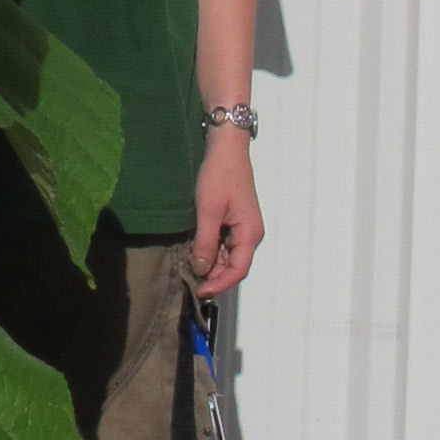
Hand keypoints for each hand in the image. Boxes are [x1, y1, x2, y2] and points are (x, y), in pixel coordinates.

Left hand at [190, 125, 262, 299]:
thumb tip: (201, 269)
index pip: (238, 270)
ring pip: (227, 256)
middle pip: (233, 266)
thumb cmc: (219, 176)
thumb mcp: (208, 211)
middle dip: (213, 275)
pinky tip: (194, 251)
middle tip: (190, 280)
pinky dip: (210, 250)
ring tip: (189, 266)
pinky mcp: (233, 221)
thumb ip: (205, 242)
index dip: (220, 284)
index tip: (200, 291)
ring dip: (210, 264)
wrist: (226, 148)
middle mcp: (249, 234)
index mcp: (249, 234)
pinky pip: (223, 244)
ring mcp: (242, 228)